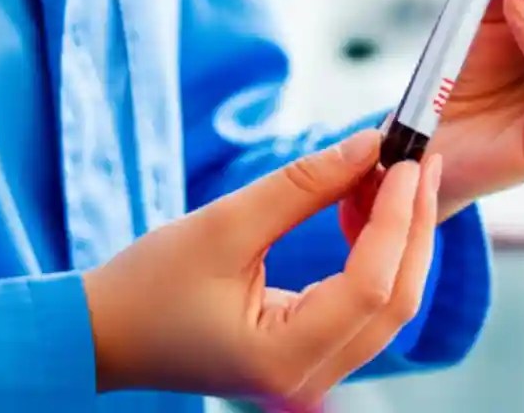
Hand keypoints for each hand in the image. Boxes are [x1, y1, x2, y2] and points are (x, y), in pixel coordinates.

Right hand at [82, 130, 440, 408]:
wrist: (105, 333)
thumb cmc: (148, 285)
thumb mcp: (224, 224)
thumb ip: (303, 185)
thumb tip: (367, 145)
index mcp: (285, 357)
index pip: (371, 284)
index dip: (396, 218)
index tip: (406, 162)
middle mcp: (309, 378)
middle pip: (395, 300)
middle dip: (412, 226)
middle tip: (419, 161)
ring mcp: (313, 372)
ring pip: (386, 303)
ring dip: (397, 237)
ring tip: (392, 175)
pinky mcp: (309, 353)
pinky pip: (363, 303)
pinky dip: (372, 253)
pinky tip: (363, 206)